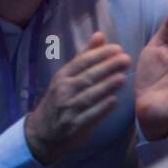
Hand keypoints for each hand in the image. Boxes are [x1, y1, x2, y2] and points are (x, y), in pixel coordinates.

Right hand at [24, 33, 131, 165]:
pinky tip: (114, 101)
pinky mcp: (73, 126)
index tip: (118, 48)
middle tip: (126, 59)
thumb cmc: (59, 99)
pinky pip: (90, 116)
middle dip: (107, 67)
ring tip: (122, 78)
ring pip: (89, 96)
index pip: (81, 62)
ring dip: (106, 87)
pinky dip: (102, 108)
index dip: (100, 54)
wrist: (42, 132)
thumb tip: (100, 35)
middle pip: (87, 77)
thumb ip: (85, 56)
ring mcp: (67, 109)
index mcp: (62, 76)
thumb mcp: (67, 76)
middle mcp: (63, 91)